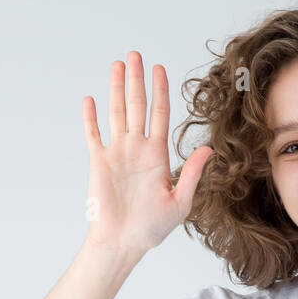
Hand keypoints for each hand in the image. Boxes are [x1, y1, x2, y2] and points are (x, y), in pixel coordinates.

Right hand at [81, 51, 213, 256]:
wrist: (123, 243)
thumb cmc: (152, 228)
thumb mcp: (180, 202)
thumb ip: (191, 174)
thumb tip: (208, 150)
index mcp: (157, 155)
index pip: (160, 115)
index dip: (160, 91)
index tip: (159, 69)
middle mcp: (137, 149)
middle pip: (138, 106)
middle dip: (137, 80)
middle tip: (135, 55)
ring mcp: (117, 154)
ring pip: (116, 113)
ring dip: (116, 89)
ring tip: (117, 66)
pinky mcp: (98, 163)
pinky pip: (93, 135)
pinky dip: (91, 118)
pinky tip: (90, 100)